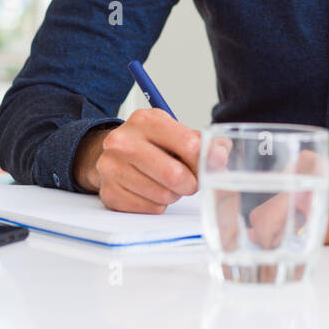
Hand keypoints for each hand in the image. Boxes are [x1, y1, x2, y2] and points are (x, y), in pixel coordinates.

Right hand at [73, 109, 228, 213]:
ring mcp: (111, 167)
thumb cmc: (153, 145)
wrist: (116, 155)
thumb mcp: (178, 134)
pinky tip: (151, 191)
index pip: (189, 145)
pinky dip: (157, 204)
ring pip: (163, 195)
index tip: (211, 167)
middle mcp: (123, 141)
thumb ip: (205, 143)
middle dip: (190, 183)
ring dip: (173, 194)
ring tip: (166, 183)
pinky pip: (150, 208)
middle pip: (175, 175)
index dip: (206, 161)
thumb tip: (220, 157)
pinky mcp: (108, 192)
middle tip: (189, 181)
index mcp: (146, 120)